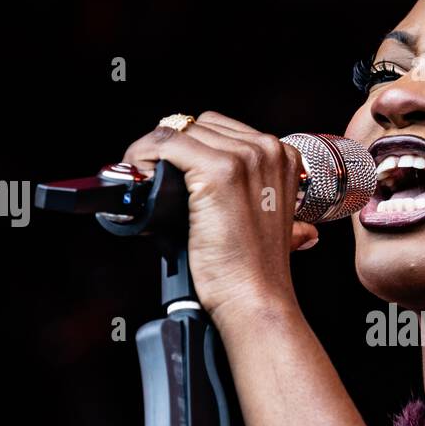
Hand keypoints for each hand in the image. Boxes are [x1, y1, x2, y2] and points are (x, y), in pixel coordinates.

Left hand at [121, 112, 318, 320]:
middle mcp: (267, 150)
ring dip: (154, 153)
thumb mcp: (274, 226)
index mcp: (283, 157)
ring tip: (146, 183)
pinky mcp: (220, 172)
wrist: (255, 299)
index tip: (171, 171)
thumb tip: (265, 216)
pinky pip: (166, 144)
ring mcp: (244, 158)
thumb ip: (268, 206)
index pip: (221, 130)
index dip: (190, 148)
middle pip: (199, 126)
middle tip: (153, 179)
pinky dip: (144, 156)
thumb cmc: (256, 270)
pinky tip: (141, 178)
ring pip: (179, 132)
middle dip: (173, 150)